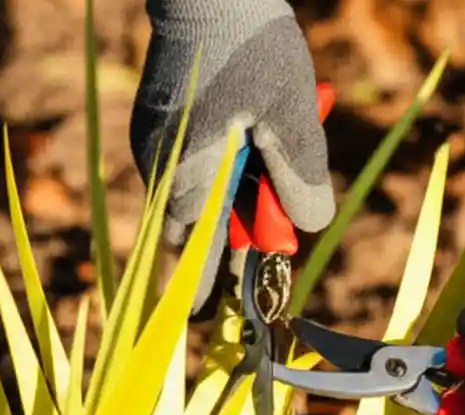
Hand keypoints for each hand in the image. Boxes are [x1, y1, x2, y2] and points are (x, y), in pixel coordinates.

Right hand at [130, 0, 334, 315]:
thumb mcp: (292, 114)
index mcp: (187, 173)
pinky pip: (197, 160)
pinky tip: (257, 127)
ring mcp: (158, 140)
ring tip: (272, 139)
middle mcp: (162, 164)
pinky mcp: (163, 119)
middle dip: (238, 229)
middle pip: (200, 223)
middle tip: (272, 226)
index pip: (192, 250)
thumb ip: (300, 178)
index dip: (205, 285)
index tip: (205, 318)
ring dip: (242, 186)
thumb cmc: (250, 45)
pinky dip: (229, 160)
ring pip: (202, 189)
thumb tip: (306, 228)